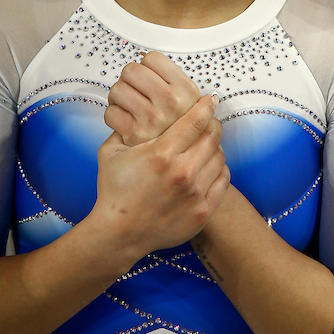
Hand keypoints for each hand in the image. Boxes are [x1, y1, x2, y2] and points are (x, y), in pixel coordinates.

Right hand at [95, 95, 229, 256]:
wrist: (118, 234)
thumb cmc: (113, 192)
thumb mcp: (110, 153)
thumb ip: (124, 128)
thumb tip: (133, 111)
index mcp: (161, 154)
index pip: (195, 121)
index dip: (206, 106)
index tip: (210, 100)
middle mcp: (182, 172)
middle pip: (212, 137)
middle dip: (213, 125)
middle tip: (209, 122)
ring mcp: (194, 194)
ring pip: (219, 158)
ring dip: (215, 147)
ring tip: (207, 145)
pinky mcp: (202, 212)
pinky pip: (223, 181)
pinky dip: (219, 170)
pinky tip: (210, 167)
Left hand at [105, 52, 200, 144]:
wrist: (180, 161)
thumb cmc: (180, 128)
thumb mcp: (190, 100)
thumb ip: (172, 79)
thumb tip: (144, 57)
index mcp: (185, 89)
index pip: (152, 58)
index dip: (146, 66)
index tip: (148, 76)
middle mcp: (170, 102)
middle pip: (131, 70)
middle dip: (129, 79)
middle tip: (135, 90)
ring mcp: (152, 117)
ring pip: (117, 89)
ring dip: (119, 97)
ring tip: (129, 105)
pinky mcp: (135, 133)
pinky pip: (110, 113)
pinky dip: (114, 116)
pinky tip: (125, 120)